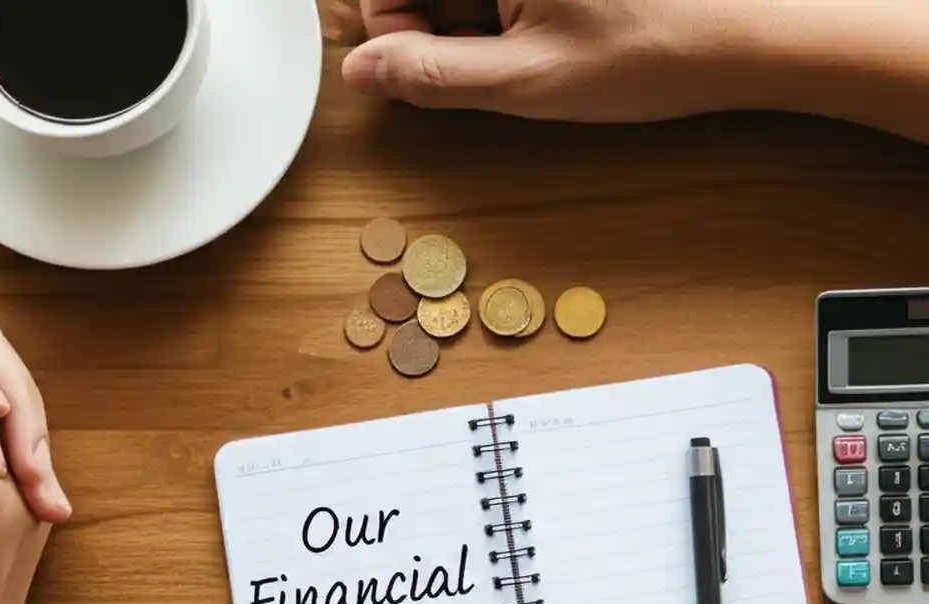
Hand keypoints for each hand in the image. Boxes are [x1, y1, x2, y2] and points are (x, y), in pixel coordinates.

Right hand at [341, 0, 786, 121]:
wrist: (760, 30)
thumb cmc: (654, 52)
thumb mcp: (528, 81)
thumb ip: (431, 75)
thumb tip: (360, 70)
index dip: (389, 22)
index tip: (418, 62)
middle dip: (441, 13)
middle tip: (493, 50)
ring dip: (482, 9)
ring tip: (541, 33)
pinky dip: (516, 5)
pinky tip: (559, 17)